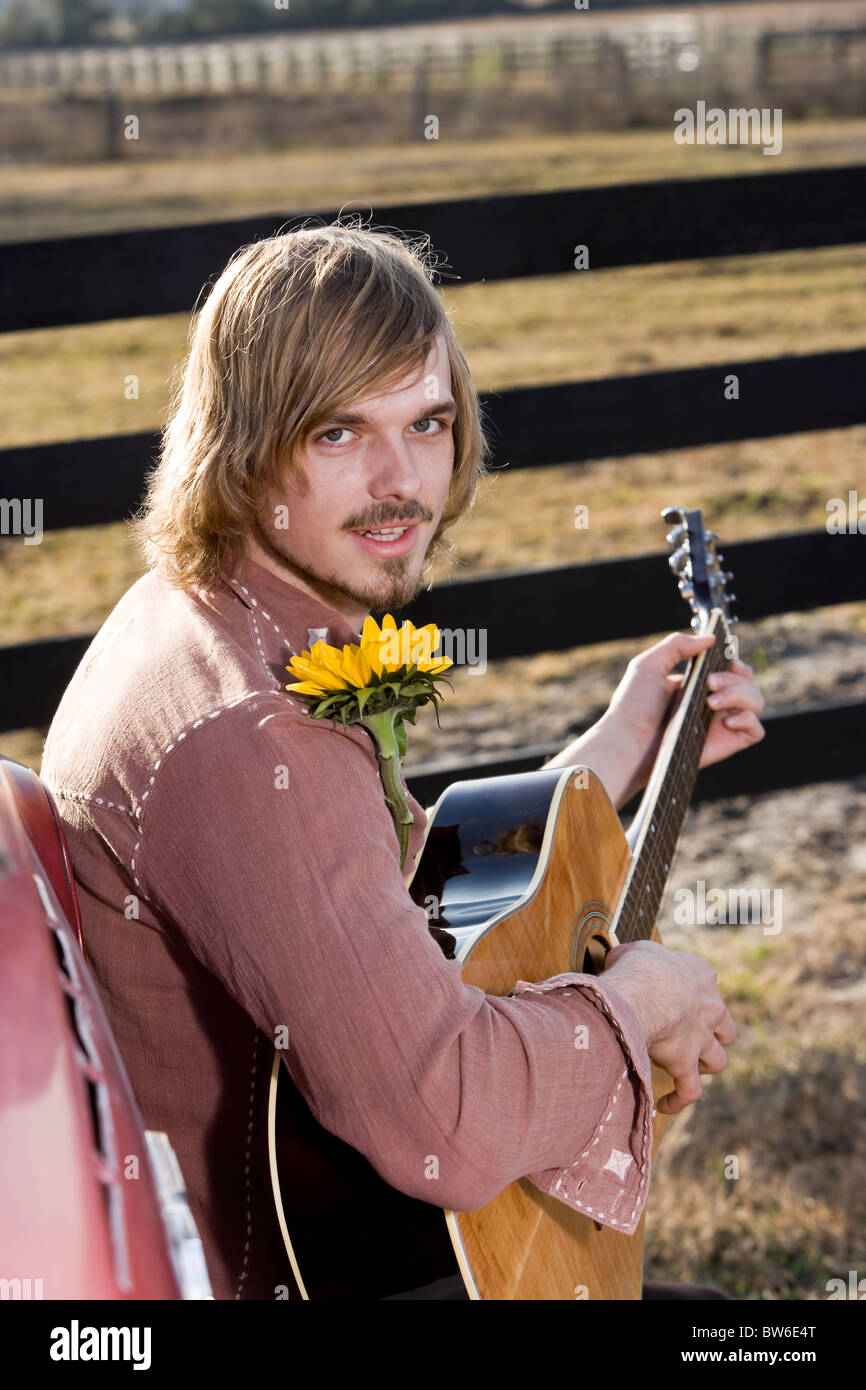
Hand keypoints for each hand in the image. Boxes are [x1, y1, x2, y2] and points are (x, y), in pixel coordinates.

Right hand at [599, 939, 735, 1114]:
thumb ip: (635, 956)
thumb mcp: (637, 950)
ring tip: (688, 1069)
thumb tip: (618, 962)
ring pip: (717, 1059)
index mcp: (700, 974)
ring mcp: (701, 1038)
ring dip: (705, 1066)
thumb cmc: (640, 967)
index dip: (692, 989)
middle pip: (724, 1027)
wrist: (644, 992)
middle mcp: (710, 1006)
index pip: (705, 980)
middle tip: (691, 1037)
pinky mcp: (687, 1063)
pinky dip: (679, 1099)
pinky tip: (665, 1105)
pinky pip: (689, 1090)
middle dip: (712, 1035)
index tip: (672, 994)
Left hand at [604, 631, 764, 795]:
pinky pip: (757, 731)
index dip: (736, 662)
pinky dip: (749, 720)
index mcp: (698, 684)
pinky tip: (725, 720)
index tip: (729, 659)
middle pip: (748, 682)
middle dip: (735, 677)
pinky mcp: (726, 744)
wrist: (629, 742)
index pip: (732, 669)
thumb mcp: (648, 666)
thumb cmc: (633, 706)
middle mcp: (713, 702)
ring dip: (741, 694)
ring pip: (756, 702)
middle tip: (710, 683)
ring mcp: (721, 723)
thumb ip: (676, 646)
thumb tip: (710, 639)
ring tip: (712, 701)